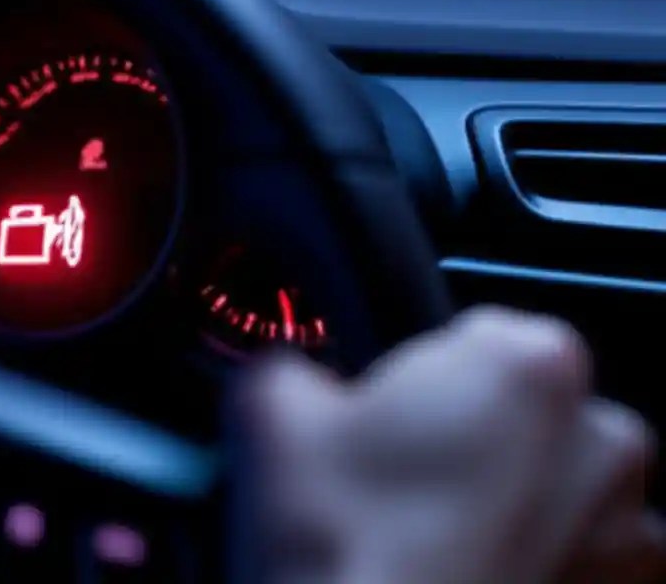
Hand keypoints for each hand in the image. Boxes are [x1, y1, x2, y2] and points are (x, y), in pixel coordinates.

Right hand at [249, 305, 664, 583]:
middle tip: (387, 488)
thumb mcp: (267, 419)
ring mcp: (625, 527)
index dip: (407, 379)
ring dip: (498, 501)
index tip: (374, 424)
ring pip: (546, 484)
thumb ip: (286, 367)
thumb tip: (284, 374)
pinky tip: (458, 577)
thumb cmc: (344, 549)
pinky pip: (568, 553)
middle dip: (460, 438)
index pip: (464, 333)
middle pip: (514, 409)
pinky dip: (526, 561)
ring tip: (419, 544)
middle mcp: (602, 436)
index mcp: (526, 363)